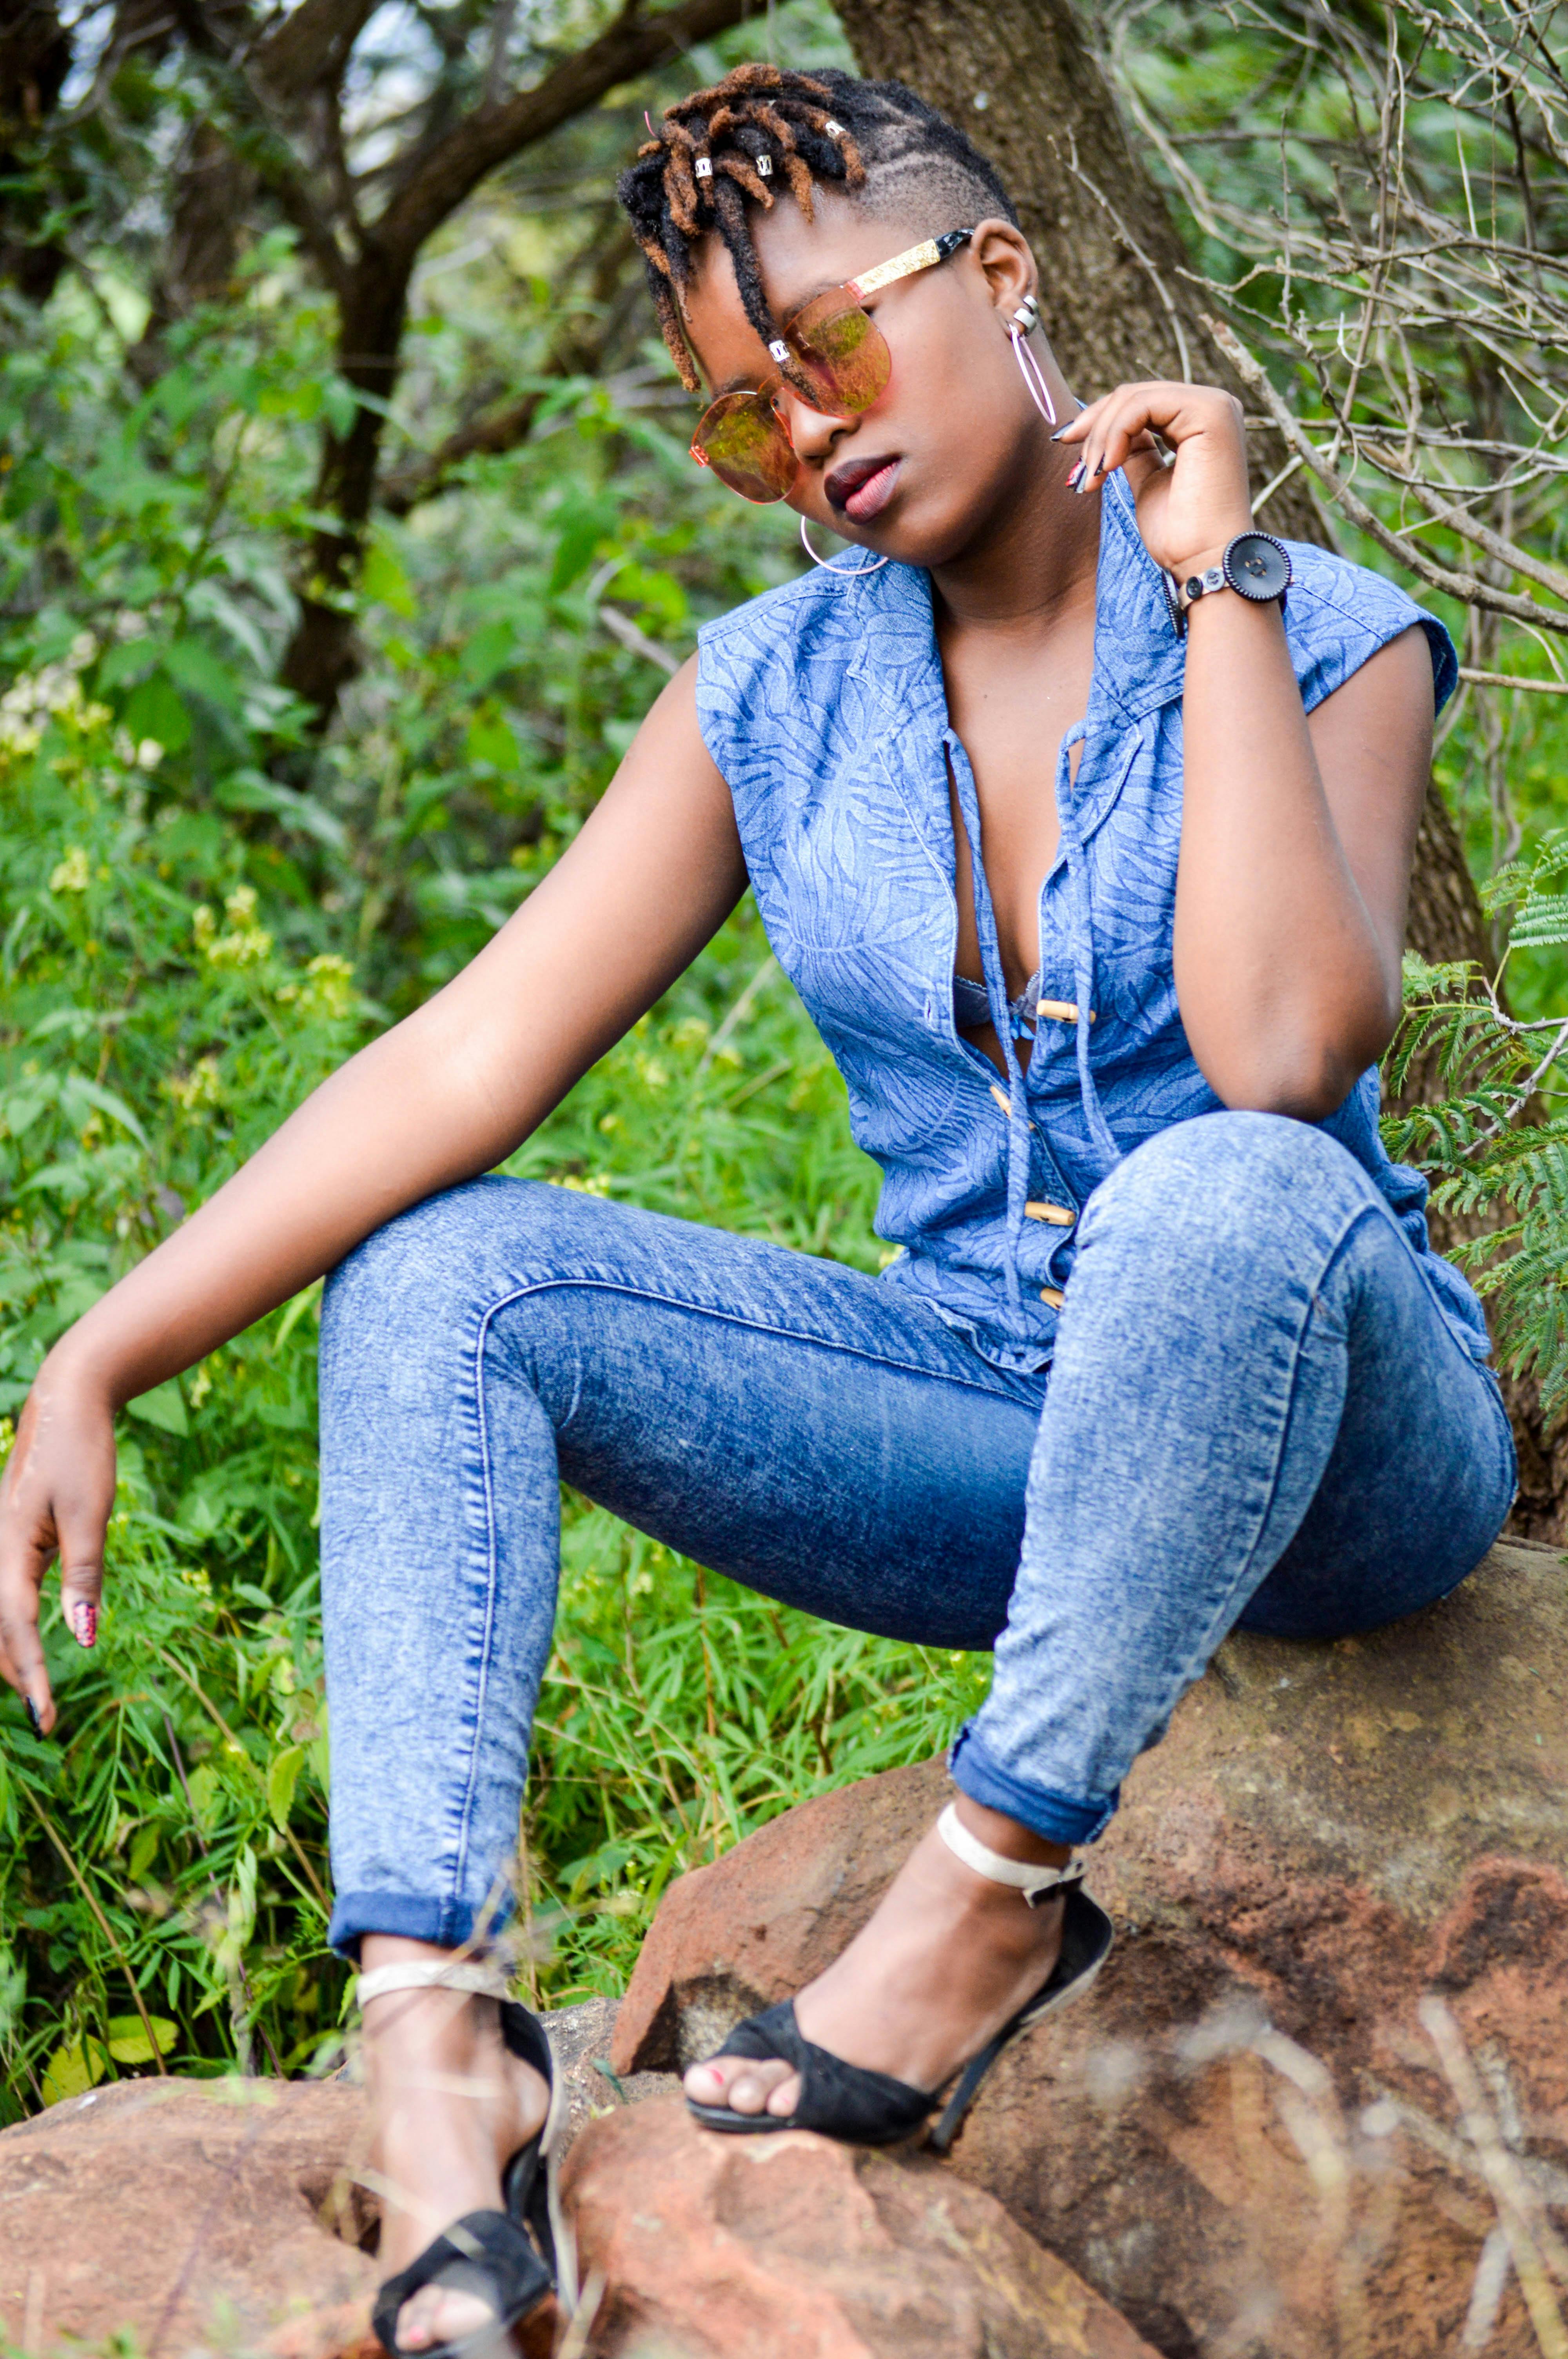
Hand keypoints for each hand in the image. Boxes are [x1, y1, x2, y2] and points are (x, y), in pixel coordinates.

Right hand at [0, 1350, 116, 1732]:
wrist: (67, 1401)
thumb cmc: (82, 1452)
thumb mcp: (92, 1515)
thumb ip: (85, 1575)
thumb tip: (84, 1635)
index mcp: (7, 1547)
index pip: (17, 1628)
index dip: (31, 1675)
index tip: (46, 1717)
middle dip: (16, 1673)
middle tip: (45, 1716)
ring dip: (10, 1653)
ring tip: (34, 1692)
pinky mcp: (9, 1537)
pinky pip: (5, 1593)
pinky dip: (12, 1625)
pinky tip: (24, 1645)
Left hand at [1055, 381, 1254, 580]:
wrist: (1205, 563)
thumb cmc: (1179, 536)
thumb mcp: (1146, 482)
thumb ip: (1134, 450)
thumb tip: (1108, 430)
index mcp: (1200, 420)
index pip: (1138, 401)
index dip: (1098, 421)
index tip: (1066, 444)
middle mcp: (1212, 406)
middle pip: (1132, 395)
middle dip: (1094, 429)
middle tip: (1077, 471)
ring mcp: (1213, 406)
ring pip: (1133, 398)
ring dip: (1101, 437)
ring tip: (1093, 477)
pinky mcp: (1210, 413)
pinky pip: (1143, 405)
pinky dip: (1115, 433)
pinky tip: (1109, 467)